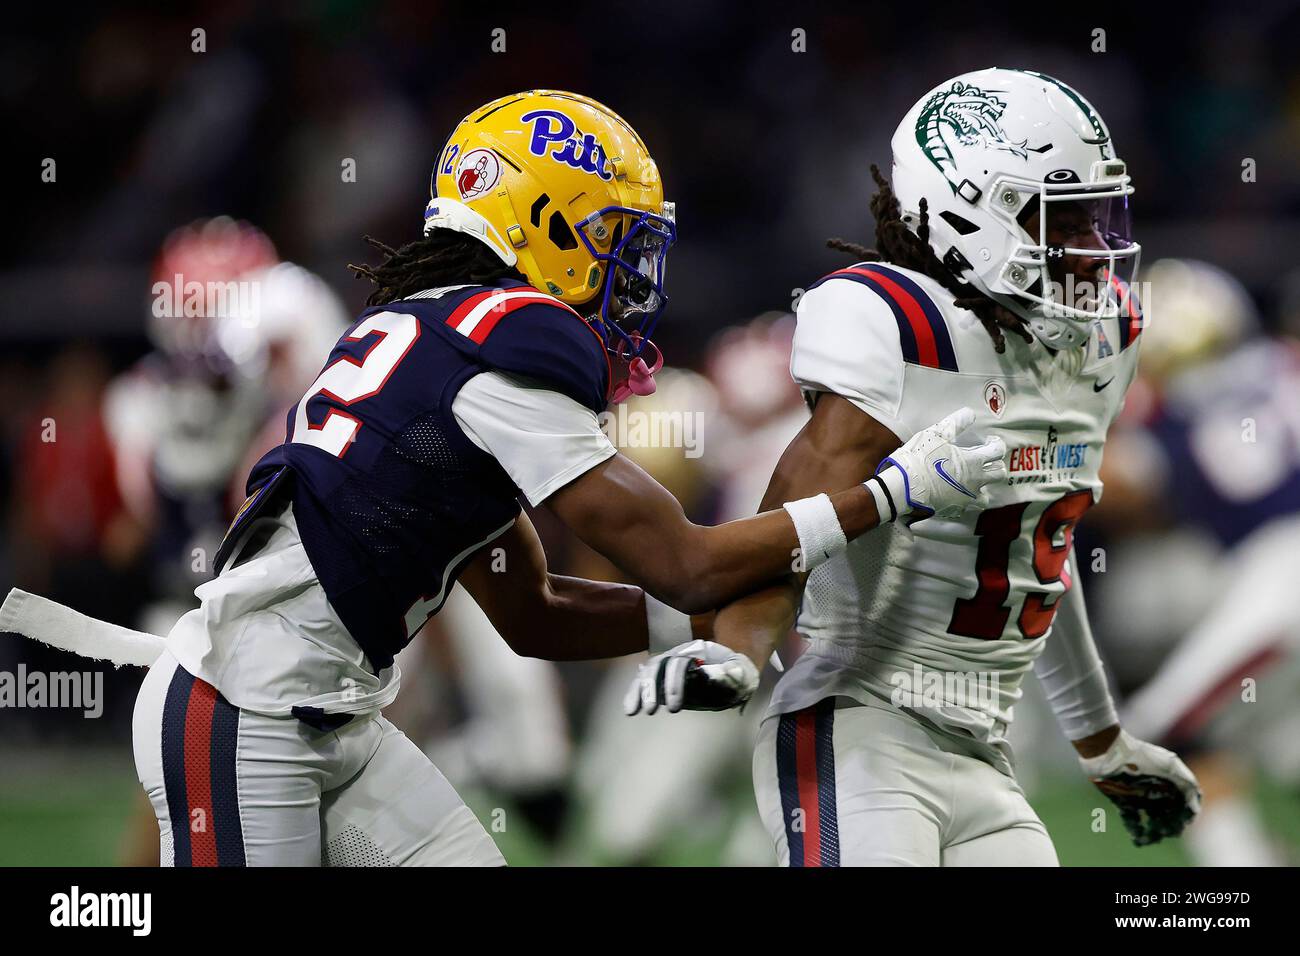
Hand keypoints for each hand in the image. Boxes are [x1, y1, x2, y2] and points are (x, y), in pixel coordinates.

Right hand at [623, 639, 759, 714]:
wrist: (732, 665)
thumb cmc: (736, 671)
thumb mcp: (739, 672)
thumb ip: (729, 674)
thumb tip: (712, 676)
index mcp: (697, 651)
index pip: (680, 663)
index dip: (674, 684)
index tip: (674, 708)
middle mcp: (679, 654)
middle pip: (658, 665)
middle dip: (651, 688)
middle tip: (650, 711)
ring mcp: (669, 663)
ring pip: (648, 671)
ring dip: (638, 691)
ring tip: (631, 711)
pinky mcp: (664, 676)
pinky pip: (645, 681)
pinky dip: (635, 693)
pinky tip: (629, 708)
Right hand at [876, 407, 1005, 521]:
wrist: (904, 487)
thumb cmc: (919, 458)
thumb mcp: (935, 434)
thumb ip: (955, 423)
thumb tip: (969, 413)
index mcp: (973, 461)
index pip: (997, 451)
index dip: (996, 444)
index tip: (990, 442)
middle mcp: (975, 481)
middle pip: (999, 474)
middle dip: (995, 465)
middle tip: (984, 461)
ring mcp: (966, 498)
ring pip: (987, 496)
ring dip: (982, 487)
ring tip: (972, 481)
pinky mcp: (955, 510)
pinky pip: (968, 507)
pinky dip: (966, 500)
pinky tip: (956, 494)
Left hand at [1079, 728, 1201, 845]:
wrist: (1107, 751)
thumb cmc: (1139, 755)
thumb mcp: (1169, 764)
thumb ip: (1187, 783)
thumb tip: (1195, 807)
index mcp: (1171, 782)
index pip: (1185, 804)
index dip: (1186, 815)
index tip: (1183, 821)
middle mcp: (1157, 790)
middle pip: (1170, 815)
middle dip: (1170, 826)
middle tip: (1165, 831)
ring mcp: (1141, 796)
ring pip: (1153, 820)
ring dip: (1155, 832)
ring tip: (1150, 837)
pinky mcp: (1123, 801)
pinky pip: (1132, 820)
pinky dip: (1136, 830)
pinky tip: (1137, 837)